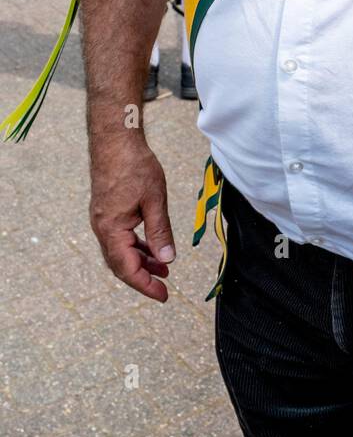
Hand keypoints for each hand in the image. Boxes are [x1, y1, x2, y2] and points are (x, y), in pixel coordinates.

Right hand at [90, 134, 175, 301]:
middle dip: (143, 278)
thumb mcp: (155, 200)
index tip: (163, 295)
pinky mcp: (107, 213)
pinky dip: (136, 247)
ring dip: (141, 262)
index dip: (145, 285)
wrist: (115, 141)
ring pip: (120, 252)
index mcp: (111, 229)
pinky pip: (120, 239)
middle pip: (120, 265)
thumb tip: (167, 260)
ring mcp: (103, 221)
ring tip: (164, 269)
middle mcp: (102, 229)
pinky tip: (152, 247)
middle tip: (164, 289)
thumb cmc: (134, 166)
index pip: (127, 268)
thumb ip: (160, 232)